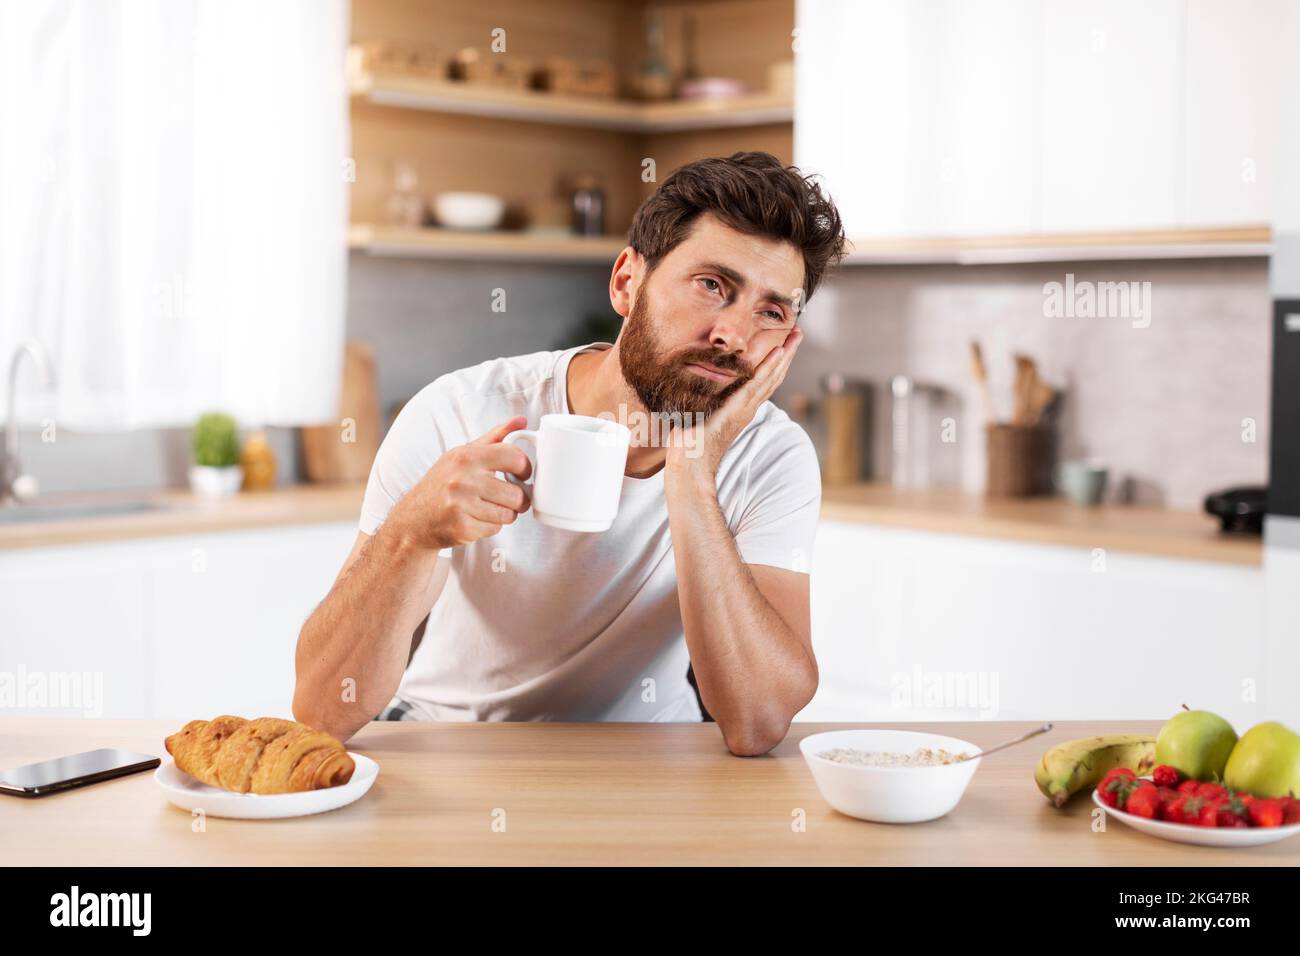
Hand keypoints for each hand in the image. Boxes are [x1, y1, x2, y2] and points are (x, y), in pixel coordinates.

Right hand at [387, 417, 532, 550]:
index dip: (525, 469)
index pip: (514, 457)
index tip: (522, 474)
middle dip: (517, 499)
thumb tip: (521, 420)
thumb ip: (495, 437)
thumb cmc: (442, 483)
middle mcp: (462, 479)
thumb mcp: (463, 454)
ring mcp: (461, 505)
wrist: (412, 519)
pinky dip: (489, 527)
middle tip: (506, 498)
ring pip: (508, 514)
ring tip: (487, 508)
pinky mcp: (461, 528)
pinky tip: (474, 519)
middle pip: (517, 494)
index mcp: (466, 457)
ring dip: (503, 514)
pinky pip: (495, 529)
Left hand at [666, 327, 802, 481]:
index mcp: (741, 409)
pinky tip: (778, 353)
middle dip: (787, 354)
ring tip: (796, 336)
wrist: (689, 465)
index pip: (764, 382)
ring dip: (785, 355)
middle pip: (774, 376)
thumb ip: (703, 402)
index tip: (784, 344)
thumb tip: (695, 387)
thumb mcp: (700, 415)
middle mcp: (748, 408)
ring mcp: (745, 409)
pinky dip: (769, 367)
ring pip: (771, 377)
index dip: (776, 362)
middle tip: (798, 333)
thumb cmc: (690, 444)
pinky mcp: (737, 409)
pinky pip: (756, 384)